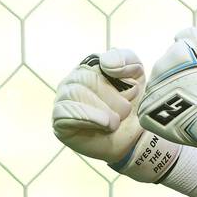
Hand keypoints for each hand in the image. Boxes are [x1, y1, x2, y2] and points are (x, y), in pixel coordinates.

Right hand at [51, 49, 147, 166]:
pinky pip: (65, 113)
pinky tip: (105, 124)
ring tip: (116, 121)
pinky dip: (89, 117)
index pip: (99, 60)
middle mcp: (73, 80)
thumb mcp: (137, 76)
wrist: (134, 138)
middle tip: (125, 110)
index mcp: (90, 66)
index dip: (120, 75)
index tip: (134, 88)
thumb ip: (126, 59)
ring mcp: (63, 100)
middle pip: (86, 77)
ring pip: (75, 93)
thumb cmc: (133, 104)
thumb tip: (105, 63)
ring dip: (104, 109)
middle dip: (112, 96)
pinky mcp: (59, 122)